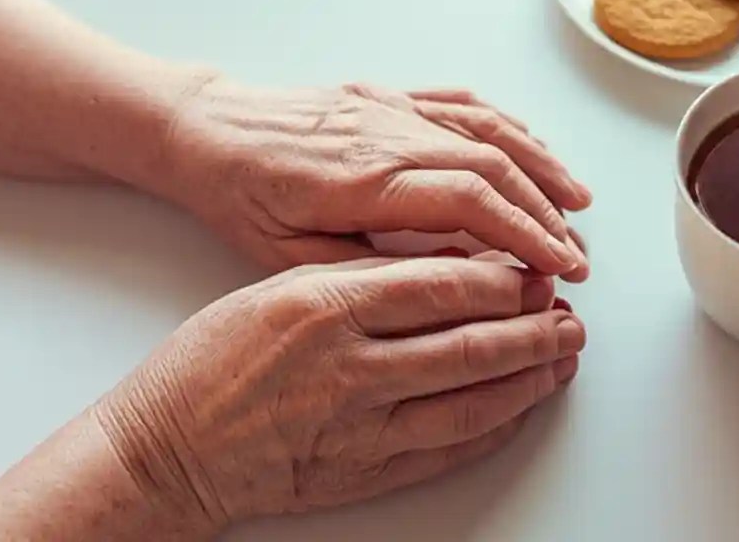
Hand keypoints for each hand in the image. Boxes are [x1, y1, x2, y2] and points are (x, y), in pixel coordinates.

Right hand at [93, 257, 583, 529]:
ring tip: (563, 359)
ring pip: (472, 402)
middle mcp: (351, 367)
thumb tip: (447, 266)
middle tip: (571, 317)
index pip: (443, 287)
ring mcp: (361, 427)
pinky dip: (495, 428)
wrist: (167, 449)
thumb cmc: (215, 361)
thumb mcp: (280, 289)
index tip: (537, 273)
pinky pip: (449, 450)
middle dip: (536, 331)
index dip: (504, 282)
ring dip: (529, 380)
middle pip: (471, 345)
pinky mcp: (365, 473)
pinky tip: (522, 408)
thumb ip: (363, 276)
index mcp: (328, 307)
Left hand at [155, 79, 590, 277]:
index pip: (472, 202)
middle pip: (493, 167)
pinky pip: (461, 105)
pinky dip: (506, 126)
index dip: (528, 235)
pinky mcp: (389, 96)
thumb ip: (375, 264)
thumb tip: (455, 267)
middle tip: (578, 254)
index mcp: (366, 179)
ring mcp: (393, 109)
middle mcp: (390, 134)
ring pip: (487, 131)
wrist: (205, 130)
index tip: (562, 268)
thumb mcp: (292, 256)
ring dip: (541, 165)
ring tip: (579, 202)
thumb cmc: (240, 199)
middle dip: (547, 212)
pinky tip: (532, 147)